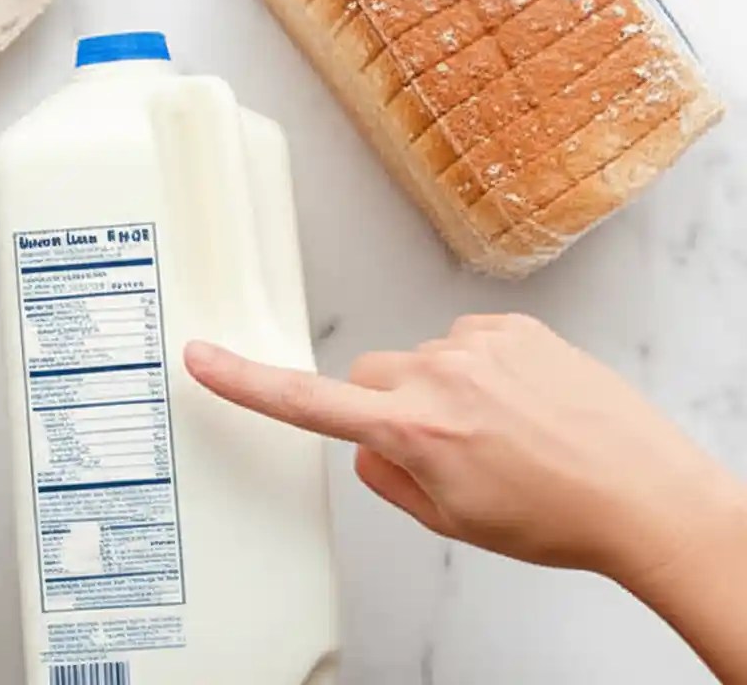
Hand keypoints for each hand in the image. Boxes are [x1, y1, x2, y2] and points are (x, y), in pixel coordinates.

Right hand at [185, 314, 744, 584]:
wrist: (643, 492)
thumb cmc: (558, 516)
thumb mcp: (451, 521)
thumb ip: (387, 477)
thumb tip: (366, 445)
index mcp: (415, 430)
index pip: (307, 403)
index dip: (245, 381)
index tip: (204, 359)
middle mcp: (440, 375)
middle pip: (367, 376)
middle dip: (383, 406)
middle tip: (436, 446)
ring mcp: (480, 344)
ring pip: (418, 360)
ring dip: (437, 389)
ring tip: (497, 429)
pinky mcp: (514, 327)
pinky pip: (464, 342)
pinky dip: (476, 369)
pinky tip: (515, 404)